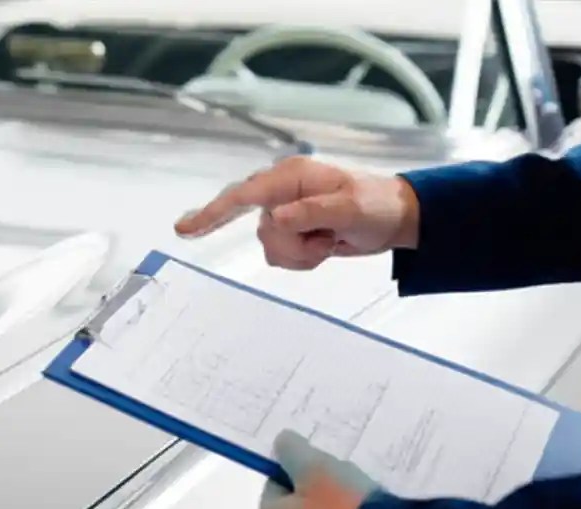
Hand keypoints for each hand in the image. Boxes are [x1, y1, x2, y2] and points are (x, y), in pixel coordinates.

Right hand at [174, 157, 420, 270]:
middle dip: (291, 244)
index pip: (244, 195)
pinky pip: (280, 256)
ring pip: (270, 247)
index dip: (213, 213)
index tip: (185, 229)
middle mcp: (281, 192)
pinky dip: (303, 259)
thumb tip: (276, 218)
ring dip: (302, 253)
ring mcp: (284, 213)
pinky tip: (324, 246)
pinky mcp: (290, 232)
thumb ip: (312, 212)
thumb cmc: (376, 204)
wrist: (395, 218)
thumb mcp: (351, 207)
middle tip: (325, 241)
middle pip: (260, 229)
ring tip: (331, 240)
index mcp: (291, 176)